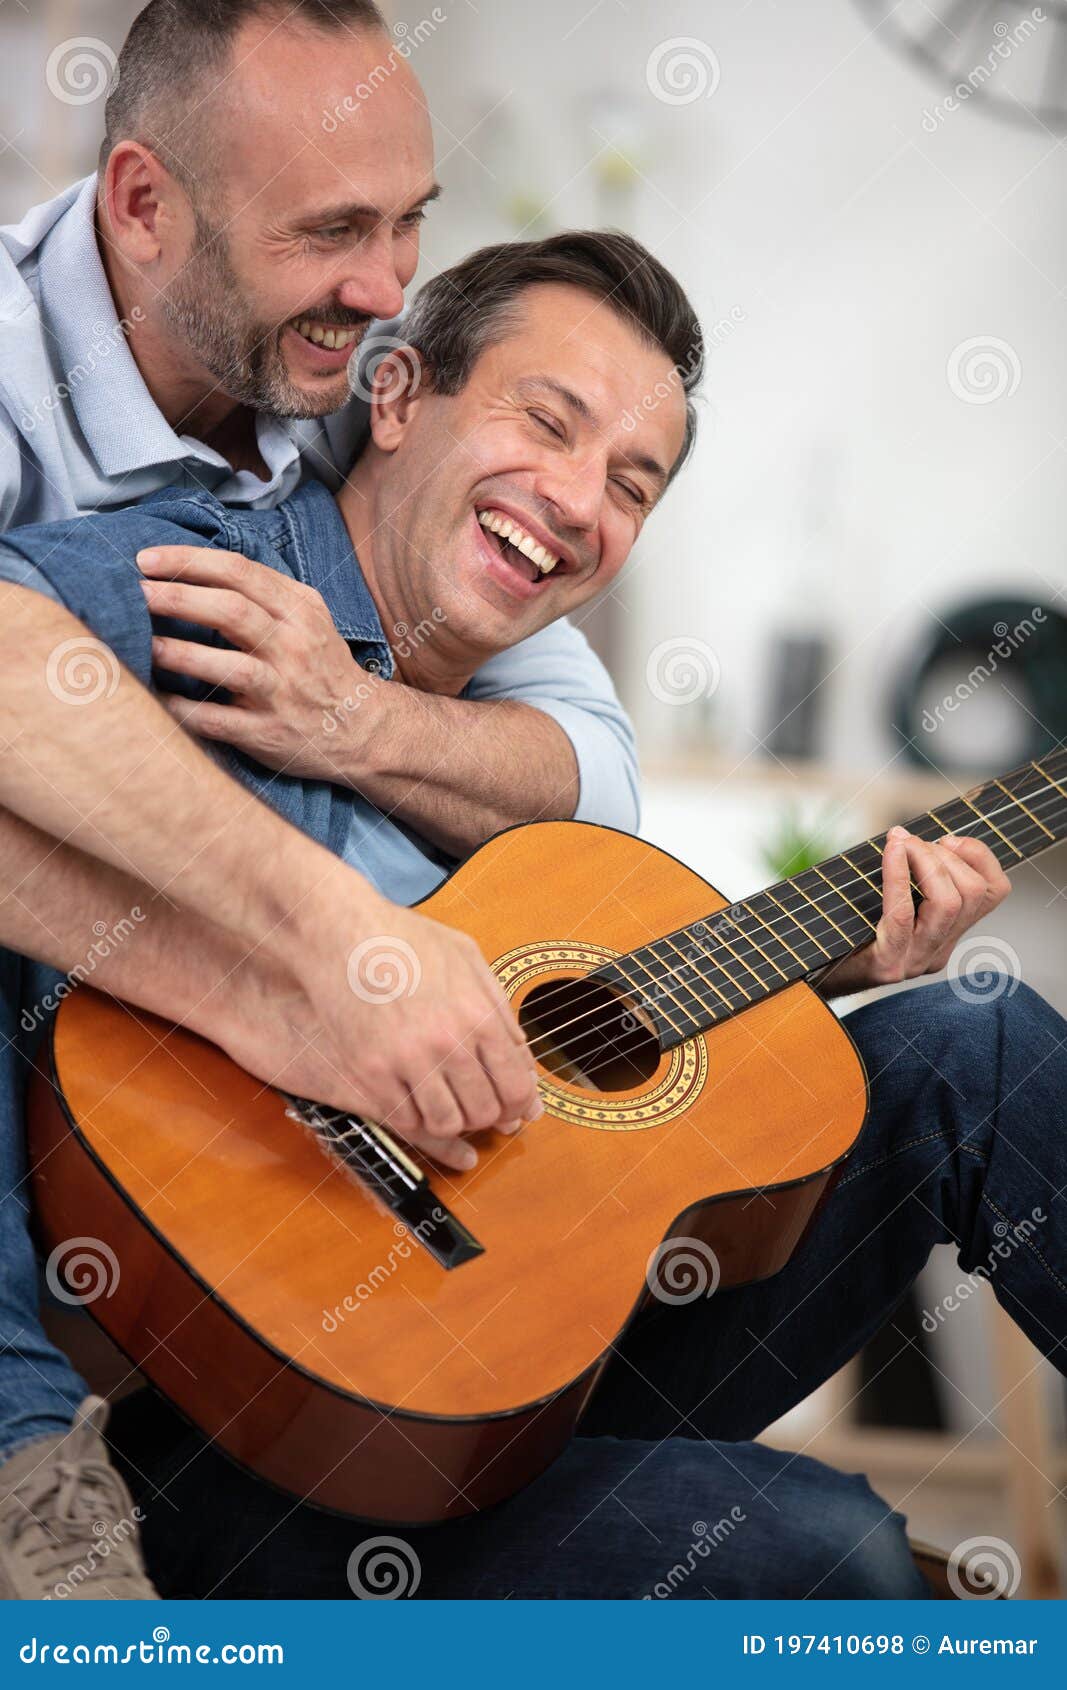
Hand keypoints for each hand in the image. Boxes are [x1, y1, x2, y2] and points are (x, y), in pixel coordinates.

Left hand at [138, 545, 368, 777]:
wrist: (363, 731)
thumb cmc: (322, 667)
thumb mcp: (309, 618)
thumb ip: (265, 592)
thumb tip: (196, 566)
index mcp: (300, 611)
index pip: (240, 572)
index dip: (188, 562)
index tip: (145, 560)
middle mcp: (293, 648)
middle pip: (230, 611)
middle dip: (175, 598)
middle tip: (133, 594)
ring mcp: (282, 692)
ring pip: (225, 666)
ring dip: (175, 652)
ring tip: (138, 643)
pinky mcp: (269, 733)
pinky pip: (218, 720)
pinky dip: (183, 709)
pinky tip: (155, 698)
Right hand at [204, 880, 542, 1172]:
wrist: (340, 933)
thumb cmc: (404, 939)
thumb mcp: (467, 957)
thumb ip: (498, 1007)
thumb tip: (521, 1055)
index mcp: (479, 1015)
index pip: (516, 1087)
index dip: (519, 1106)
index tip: (513, 1109)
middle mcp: (448, 1043)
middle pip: (485, 1111)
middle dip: (488, 1117)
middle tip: (479, 1109)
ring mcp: (408, 1060)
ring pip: (446, 1121)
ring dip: (452, 1119)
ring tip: (447, 1105)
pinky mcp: (371, 1071)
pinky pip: (404, 1118)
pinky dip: (415, 1115)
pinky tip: (415, 1099)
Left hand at [820, 826, 1011, 995]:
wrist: (810, 981)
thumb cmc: (843, 931)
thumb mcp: (884, 903)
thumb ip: (907, 879)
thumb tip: (909, 834)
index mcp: (946, 935)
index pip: (993, 892)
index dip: (979, 855)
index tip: (948, 838)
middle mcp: (938, 950)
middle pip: (973, 894)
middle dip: (946, 855)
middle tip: (913, 842)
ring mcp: (916, 961)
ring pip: (949, 904)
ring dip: (927, 861)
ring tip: (902, 845)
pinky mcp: (888, 964)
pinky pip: (903, 914)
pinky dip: (898, 875)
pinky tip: (891, 852)